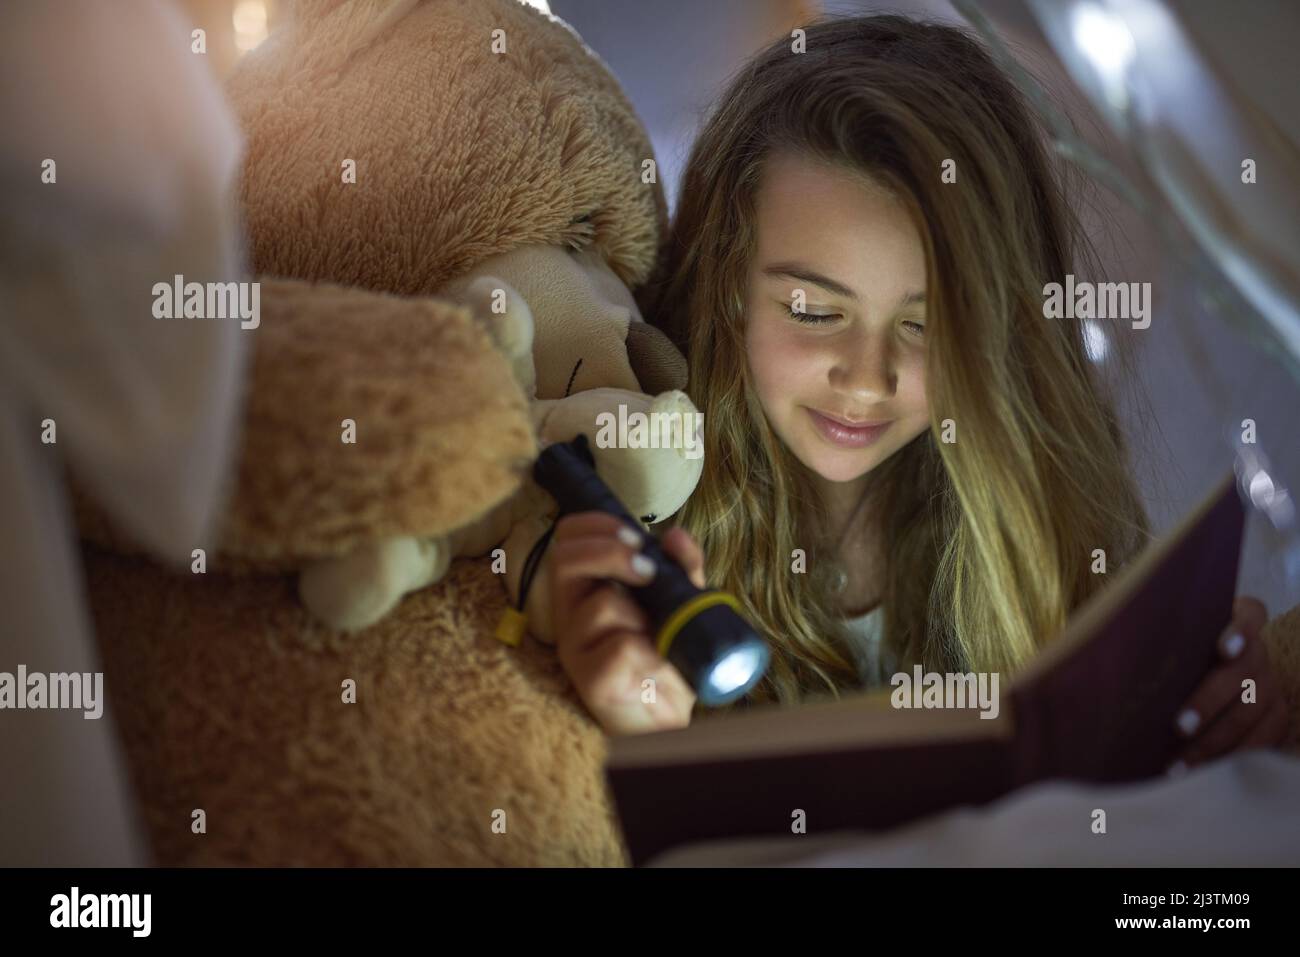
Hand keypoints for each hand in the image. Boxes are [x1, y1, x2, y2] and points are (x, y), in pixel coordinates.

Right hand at [548, 512, 705, 734]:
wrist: (669, 718)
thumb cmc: (665, 657)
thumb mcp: (678, 605)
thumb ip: (680, 570)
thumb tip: (675, 536)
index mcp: (585, 590)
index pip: (567, 539)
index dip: (595, 526)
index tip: (634, 536)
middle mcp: (570, 615)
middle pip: (565, 560)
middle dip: (611, 553)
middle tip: (647, 570)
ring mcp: (575, 648)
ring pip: (602, 605)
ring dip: (642, 615)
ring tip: (657, 638)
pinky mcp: (589, 680)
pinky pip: (621, 646)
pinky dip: (650, 651)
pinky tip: (657, 665)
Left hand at [1171, 596, 1288, 771]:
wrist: (1207, 673)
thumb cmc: (1174, 652)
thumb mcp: (1168, 638)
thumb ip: (1154, 638)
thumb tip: (1107, 649)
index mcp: (1238, 621)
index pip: (1249, 616)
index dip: (1239, 631)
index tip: (1223, 649)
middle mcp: (1259, 651)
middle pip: (1242, 673)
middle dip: (1209, 702)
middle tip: (1178, 727)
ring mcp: (1271, 684)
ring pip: (1251, 713)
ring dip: (1215, 741)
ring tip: (1181, 764)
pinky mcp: (1277, 715)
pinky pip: (1264, 739)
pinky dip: (1234, 757)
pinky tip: (1205, 772)